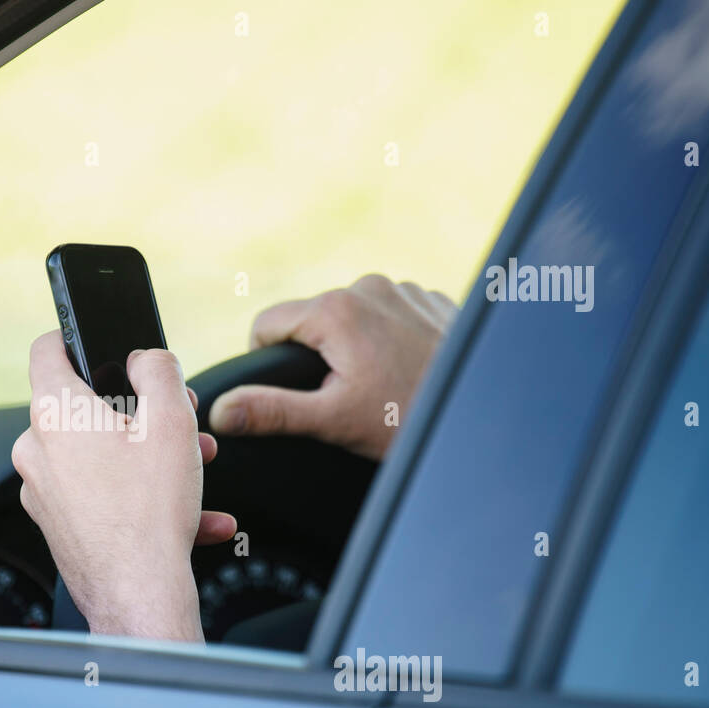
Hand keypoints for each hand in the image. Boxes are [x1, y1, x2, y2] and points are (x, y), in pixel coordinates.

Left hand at [12, 331, 234, 640]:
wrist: (139, 595)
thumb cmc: (150, 513)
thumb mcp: (172, 421)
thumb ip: (159, 370)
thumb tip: (146, 358)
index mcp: (54, 412)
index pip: (47, 349)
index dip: (76, 336)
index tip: (100, 341)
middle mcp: (37, 450)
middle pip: (85, 408)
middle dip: (139, 411)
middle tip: (181, 421)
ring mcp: (43, 492)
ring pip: (98, 456)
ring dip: (147, 457)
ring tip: (193, 470)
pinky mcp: (58, 525)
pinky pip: (102, 497)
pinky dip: (141, 499)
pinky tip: (193, 516)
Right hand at [209, 274, 455, 459]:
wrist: (488, 415)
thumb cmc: (411, 419)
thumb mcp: (333, 421)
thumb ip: (271, 411)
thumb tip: (221, 411)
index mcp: (336, 310)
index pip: (266, 325)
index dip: (269, 362)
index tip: (298, 393)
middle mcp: (369, 286)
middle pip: (311, 320)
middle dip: (319, 356)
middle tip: (349, 398)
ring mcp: (405, 290)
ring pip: (352, 318)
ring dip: (355, 347)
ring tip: (383, 387)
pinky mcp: (432, 300)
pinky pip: (390, 316)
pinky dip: (390, 340)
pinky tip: (408, 371)